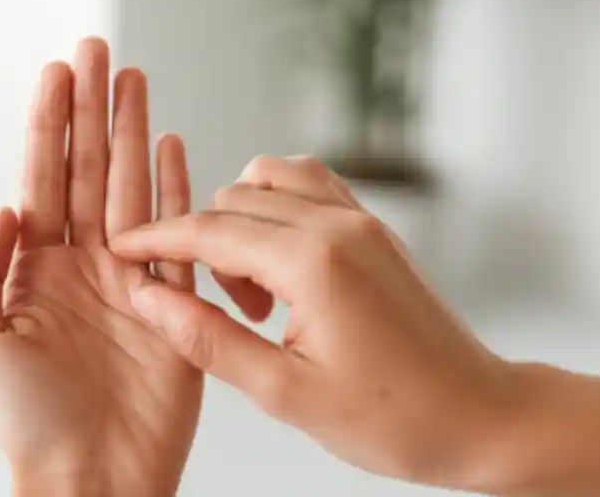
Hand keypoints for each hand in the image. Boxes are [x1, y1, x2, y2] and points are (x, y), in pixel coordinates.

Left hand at [0, 39, 201, 495]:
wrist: (90, 479)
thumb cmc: (26, 423)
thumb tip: (7, 206)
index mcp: (35, 269)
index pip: (43, 177)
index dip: (49, 123)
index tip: (57, 69)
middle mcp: (84, 264)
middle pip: (90, 168)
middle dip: (92, 107)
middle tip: (97, 48)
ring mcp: (131, 280)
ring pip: (133, 186)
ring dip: (133, 130)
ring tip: (133, 76)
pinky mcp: (175, 305)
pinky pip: (179, 234)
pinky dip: (178, 187)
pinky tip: (173, 144)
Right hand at [110, 155, 517, 490]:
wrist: (482, 416)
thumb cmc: (394, 419)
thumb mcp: (286, 394)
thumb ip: (209, 339)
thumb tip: (148, 298)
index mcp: (314, 262)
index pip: (207, 231)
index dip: (154, 240)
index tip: (117, 253)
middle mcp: (337, 224)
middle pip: (232, 200)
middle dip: (201, 244)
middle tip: (222, 313)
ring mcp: (361, 219)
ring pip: (267, 180)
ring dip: (240, 222)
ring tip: (255, 293)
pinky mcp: (374, 227)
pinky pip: (308, 186)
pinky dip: (275, 210)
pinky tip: (280, 267)